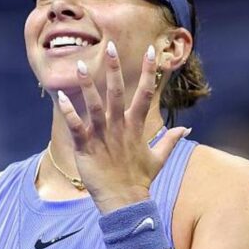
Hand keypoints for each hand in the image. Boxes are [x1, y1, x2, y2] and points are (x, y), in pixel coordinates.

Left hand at [56, 42, 188, 213]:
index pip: (145, 93)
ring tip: (81, 66)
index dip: (148, 71)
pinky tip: (61, 97)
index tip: (150, 51)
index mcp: (136, 127)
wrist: (124, 202)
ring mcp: (103, 136)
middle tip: (110, 46)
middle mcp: (120, 127)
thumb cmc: (139, 180)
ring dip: (88, 85)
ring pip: (95, 105)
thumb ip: (171, 141)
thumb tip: (187, 129)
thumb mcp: (158, 159)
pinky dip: (69, 112)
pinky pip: (76, 125)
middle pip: (118, 92)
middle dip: (115, 69)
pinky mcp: (86, 146)